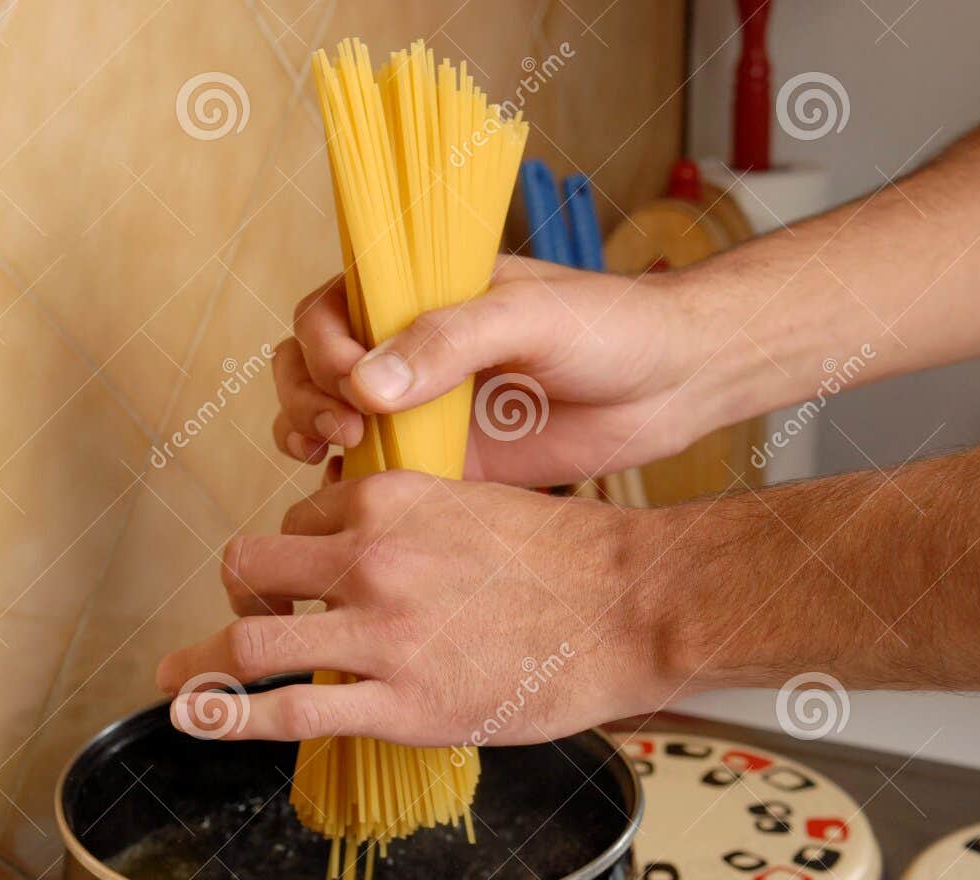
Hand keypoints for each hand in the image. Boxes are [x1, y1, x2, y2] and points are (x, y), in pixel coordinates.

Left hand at [156, 472, 680, 745]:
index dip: (299, 550)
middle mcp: (370, 557)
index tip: (305, 576)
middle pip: (252, 563)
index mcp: (390, 501)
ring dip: (208, 660)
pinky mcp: (398, 701)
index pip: (302, 515)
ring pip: (251, 636)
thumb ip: (412, 521)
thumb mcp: (476, 504)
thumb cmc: (571, 560)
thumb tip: (373, 544)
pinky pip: (288, 710)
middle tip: (251, 618)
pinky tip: (197, 719)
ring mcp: (379, 632)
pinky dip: (228, 715)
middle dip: (242, 591)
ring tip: (187, 680)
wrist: (631, 607)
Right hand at [272, 257, 712, 487]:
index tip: (352, 378)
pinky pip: (376, 473)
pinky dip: (348, 482)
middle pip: (311, 363)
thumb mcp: (528, 316)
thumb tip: (367, 385)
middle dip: (308, 393)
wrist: (672, 384)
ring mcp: (422, 405)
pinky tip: (352, 489)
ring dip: (310, 431)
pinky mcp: (445, 458)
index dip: (323, 344)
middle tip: (344, 427)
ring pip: (330, 416)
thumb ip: (449, 342)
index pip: (330, 307)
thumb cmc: (610, 326)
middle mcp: (409, 345)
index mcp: (421, 291)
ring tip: (335, 450)